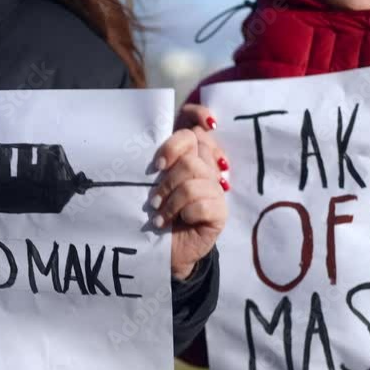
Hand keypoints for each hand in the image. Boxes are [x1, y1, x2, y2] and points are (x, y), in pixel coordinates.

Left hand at [153, 104, 229, 279]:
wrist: (162, 250)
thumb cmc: (155, 213)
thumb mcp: (148, 184)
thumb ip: (156, 161)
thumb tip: (163, 144)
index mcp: (188, 154)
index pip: (194, 122)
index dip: (191, 119)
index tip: (162, 158)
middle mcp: (205, 166)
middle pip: (192, 152)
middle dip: (167, 178)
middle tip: (154, 198)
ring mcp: (216, 188)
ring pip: (195, 178)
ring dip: (172, 200)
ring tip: (160, 216)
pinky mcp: (221, 211)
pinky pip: (205, 203)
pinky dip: (186, 213)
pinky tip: (179, 222)